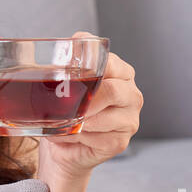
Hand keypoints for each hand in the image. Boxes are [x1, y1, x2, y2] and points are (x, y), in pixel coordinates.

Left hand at [37, 31, 141, 180]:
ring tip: (61, 121)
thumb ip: (69, 59)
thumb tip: (63, 49)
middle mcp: (131, 94)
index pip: (110, 64)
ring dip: (75, 121)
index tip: (68, 75)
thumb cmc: (68, 107)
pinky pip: (96, 138)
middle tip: (63, 103)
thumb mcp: (65, 79)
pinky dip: (75, 136)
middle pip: (112, 91)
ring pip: (101, 119)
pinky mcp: (119, 142)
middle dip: (83, 99)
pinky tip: (67, 134)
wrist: (64, 142)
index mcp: (121, 72)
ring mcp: (129, 120)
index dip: (89, 69)